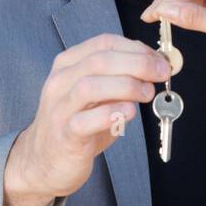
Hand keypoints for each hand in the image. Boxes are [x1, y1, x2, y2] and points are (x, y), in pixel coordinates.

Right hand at [2, 33, 171, 205]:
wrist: (44, 161)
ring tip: (147, 94)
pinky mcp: (64, 135)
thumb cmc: (77, 123)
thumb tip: (154, 64)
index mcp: (69, 64)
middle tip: (161, 74)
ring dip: (126, 86)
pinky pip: (86, 121)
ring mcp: (60, 108)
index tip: (160, 60)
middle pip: (100, 60)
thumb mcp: (97, 94)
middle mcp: (61, 82)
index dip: (137, 48)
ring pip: (91, 86)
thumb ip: (119, 77)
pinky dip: (112, 114)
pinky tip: (129, 113)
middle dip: (138, 64)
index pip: (104, 43)